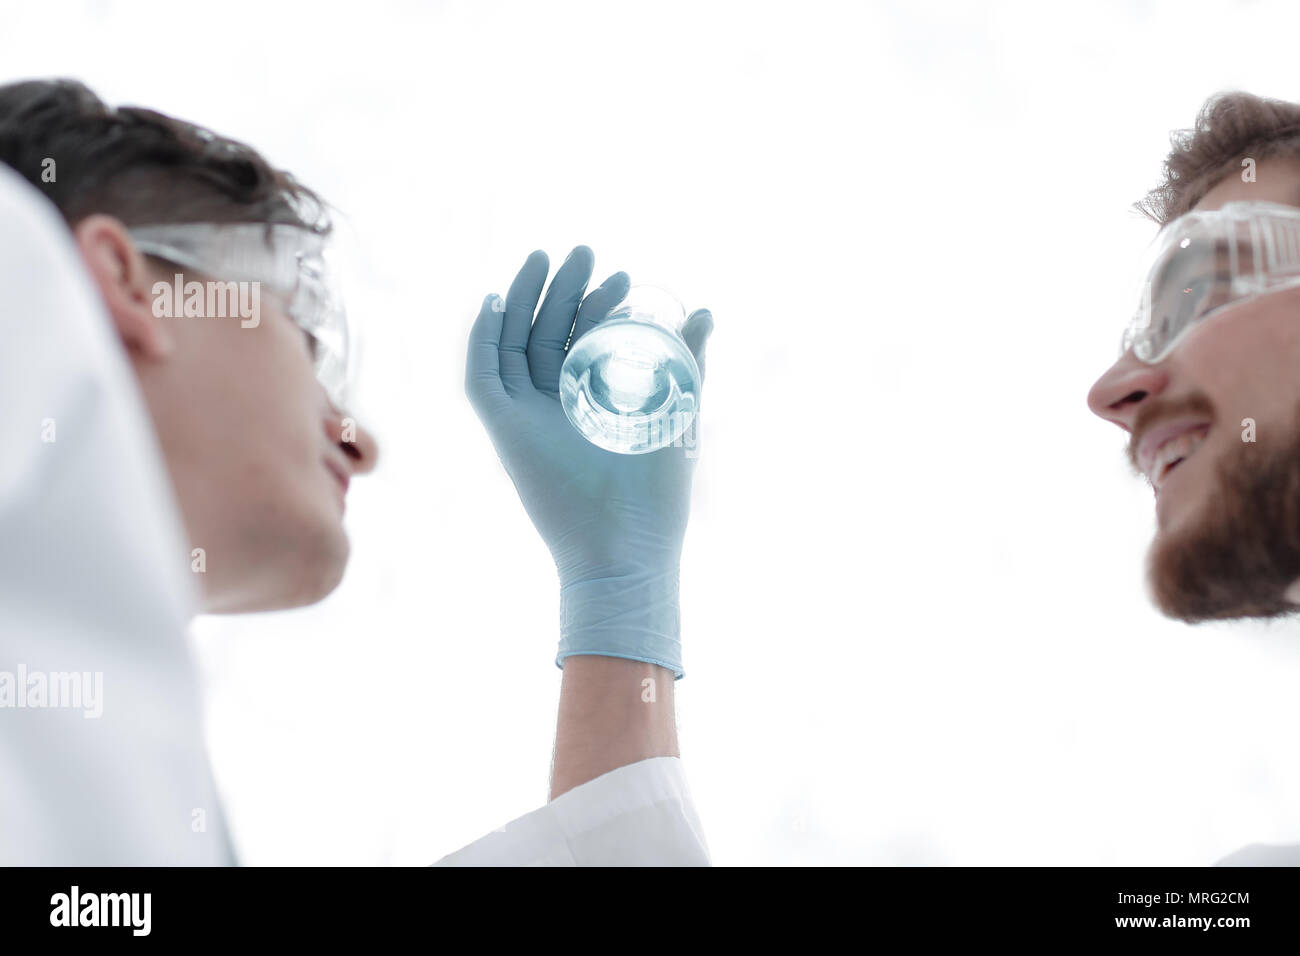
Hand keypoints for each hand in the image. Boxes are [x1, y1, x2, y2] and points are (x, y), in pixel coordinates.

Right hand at [465, 246, 712, 677]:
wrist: (627, 547)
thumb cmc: (657, 493)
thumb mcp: (677, 410)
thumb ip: (686, 361)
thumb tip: (703, 312)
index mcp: (593, 409)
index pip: (587, 345)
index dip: (596, 307)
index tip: (621, 277)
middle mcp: (556, 412)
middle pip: (549, 337)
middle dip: (564, 292)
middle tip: (586, 252)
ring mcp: (527, 421)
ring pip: (516, 346)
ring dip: (525, 301)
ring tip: (549, 258)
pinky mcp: (504, 433)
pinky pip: (482, 377)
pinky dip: (482, 338)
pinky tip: (494, 300)